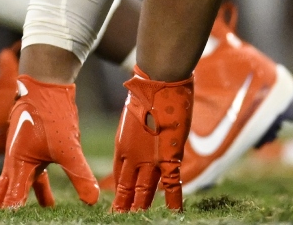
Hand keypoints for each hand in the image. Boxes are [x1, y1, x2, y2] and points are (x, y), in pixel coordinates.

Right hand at [0, 76, 99, 207]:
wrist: (46, 82)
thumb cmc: (52, 113)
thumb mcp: (68, 147)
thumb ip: (79, 175)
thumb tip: (92, 201)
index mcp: (18, 164)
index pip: (12, 200)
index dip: (12, 215)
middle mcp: (15, 161)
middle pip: (6, 194)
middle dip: (5, 210)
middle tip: (0, 222)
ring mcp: (22, 153)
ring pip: (19, 185)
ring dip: (23, 201)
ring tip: (30, 218)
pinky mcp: (32, 147)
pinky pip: (31, 175)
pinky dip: (37, 188)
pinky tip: (46, 198)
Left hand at [111, 68, 192, 212]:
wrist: (159, 81)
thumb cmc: (148, 89)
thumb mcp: (137, 111)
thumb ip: (140, 124)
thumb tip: (148, 121)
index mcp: (123, 145)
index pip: (120, 174)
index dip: (120, 188)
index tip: (119, 198)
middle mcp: (133, 156)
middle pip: (128, 187)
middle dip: (125, 204)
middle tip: (119, 217)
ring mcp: (150, 159)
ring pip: (145, 191)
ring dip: (142, 207)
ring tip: (136, 220)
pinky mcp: (169, 157)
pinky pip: (171, 185)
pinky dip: (173, 200)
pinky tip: (173, 213)